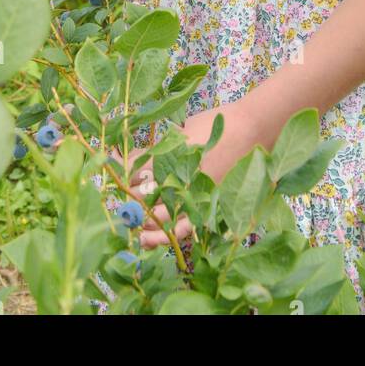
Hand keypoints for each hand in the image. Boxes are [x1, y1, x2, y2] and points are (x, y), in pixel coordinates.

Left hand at [128, 101, 261, 249]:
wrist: (252, 131)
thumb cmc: (216, 126)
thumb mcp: (183, 131)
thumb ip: (158, 147)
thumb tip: (131, 159)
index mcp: (172, 158)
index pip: (137, 171)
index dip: (121, 174)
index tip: (112, 173)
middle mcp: (181, 180)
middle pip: (144, 197)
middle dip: (128, 201)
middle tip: (117, 205)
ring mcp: (195, 197)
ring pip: (161, 219)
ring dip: (143, 224)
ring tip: (131, 229)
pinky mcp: (209, 208)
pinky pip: (185, 229)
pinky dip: (167, 236)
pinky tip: (153, 239)